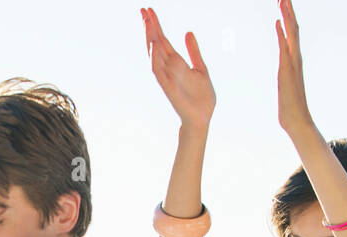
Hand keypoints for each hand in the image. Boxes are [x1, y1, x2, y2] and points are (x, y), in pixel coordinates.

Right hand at [141, 7, 215, 132]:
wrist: (203, 117)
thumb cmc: (201, 97)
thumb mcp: (201, 68)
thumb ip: (194, 51)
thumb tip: (188, 32)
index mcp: (176, 62)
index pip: (163, 39)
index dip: (156, 25)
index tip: (149, 10)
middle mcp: (168, 68)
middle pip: (156, 43)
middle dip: (150, 27)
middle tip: (143, 10)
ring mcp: (167, 77)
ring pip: (155, 55)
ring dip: (151, 39)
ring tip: (148, 22)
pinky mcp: (168, 88)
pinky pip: (159, 71)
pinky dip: (155, 59)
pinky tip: (154, 46)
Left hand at [275, 0, 313, 136]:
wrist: (296, 121)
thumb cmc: (290, 106)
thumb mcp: (285, 84)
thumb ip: (285, 72)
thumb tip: (284, 68)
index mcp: (293, 59)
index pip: (291, 32)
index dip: (287, 16)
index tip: (283, 1)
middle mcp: (295, 58)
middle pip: (293, 28)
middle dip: (288, 10)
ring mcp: (292, 64)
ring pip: (291, 34)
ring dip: (286, 16)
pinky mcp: (286, 71)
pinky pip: (284, 49)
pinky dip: (281, 35)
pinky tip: (277, 23)